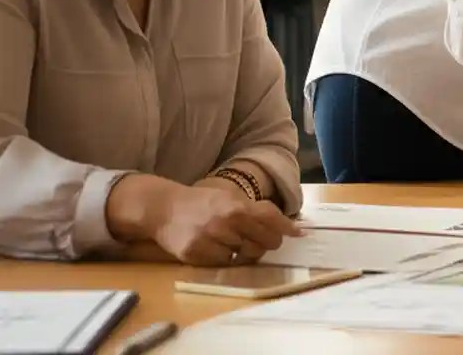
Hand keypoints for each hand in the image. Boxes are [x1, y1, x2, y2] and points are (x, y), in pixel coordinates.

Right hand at [150, 182, 301, 265]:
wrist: (163, 208)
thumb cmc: (202, 203)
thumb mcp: (230, 197)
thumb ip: (254, 210)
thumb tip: (288, 225)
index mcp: (237, 206)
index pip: (271, 218)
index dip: (287, 227)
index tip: (299, 234)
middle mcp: (226, 222)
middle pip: (264, 242)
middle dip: (267, 243)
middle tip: (261, 241)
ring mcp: (211, 240)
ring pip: (246, 256)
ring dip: (246, 252)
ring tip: (237, 243)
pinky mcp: (196, 254)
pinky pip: (224, 264)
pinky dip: (226, 259)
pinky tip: (218, 249)